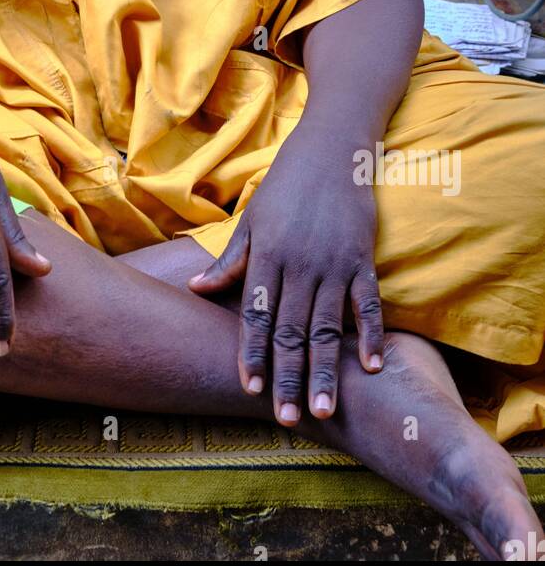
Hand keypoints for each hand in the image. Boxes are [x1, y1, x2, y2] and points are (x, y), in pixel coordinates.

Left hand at [187, 119, 383, 423]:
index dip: (252, 351)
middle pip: (291, 329)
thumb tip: (195, 289)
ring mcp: (333, 262)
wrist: (331, 147)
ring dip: (326, 370)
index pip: (256, 313)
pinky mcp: (362, 257)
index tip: (250, 388)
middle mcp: (299, 263)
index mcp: (266, 254)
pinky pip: (367, 303)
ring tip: (323, 409)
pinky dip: (369, 334)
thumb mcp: (252, 219)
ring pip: (327, 326)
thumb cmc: (286, 185)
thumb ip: (230, 260)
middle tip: (288, 418)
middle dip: (289, 376)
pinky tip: (370, 367)